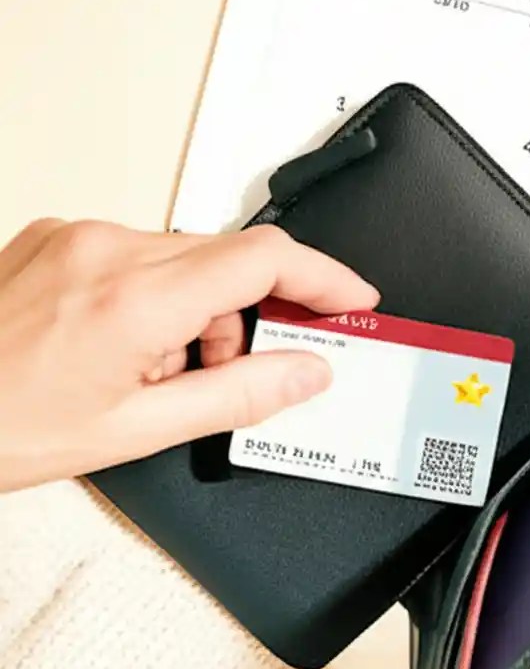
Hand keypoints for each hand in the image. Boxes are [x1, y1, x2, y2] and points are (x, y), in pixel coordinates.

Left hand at [0, 219, 378, 491]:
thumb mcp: (136, 432)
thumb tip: (306, 373)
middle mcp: (106, 249)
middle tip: (243, 370)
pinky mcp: (55, 236)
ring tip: (160, 371)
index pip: (264, 259)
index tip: (355, 300)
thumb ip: (239, 396)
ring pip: (185, 258)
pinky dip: (158, 296)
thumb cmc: (0, 426)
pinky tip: (127, 344)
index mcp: (134, 298)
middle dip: (252, 314)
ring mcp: (76, 236)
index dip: (326, 277)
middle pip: (228, 259)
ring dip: (200, 310)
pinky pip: (140, 253)